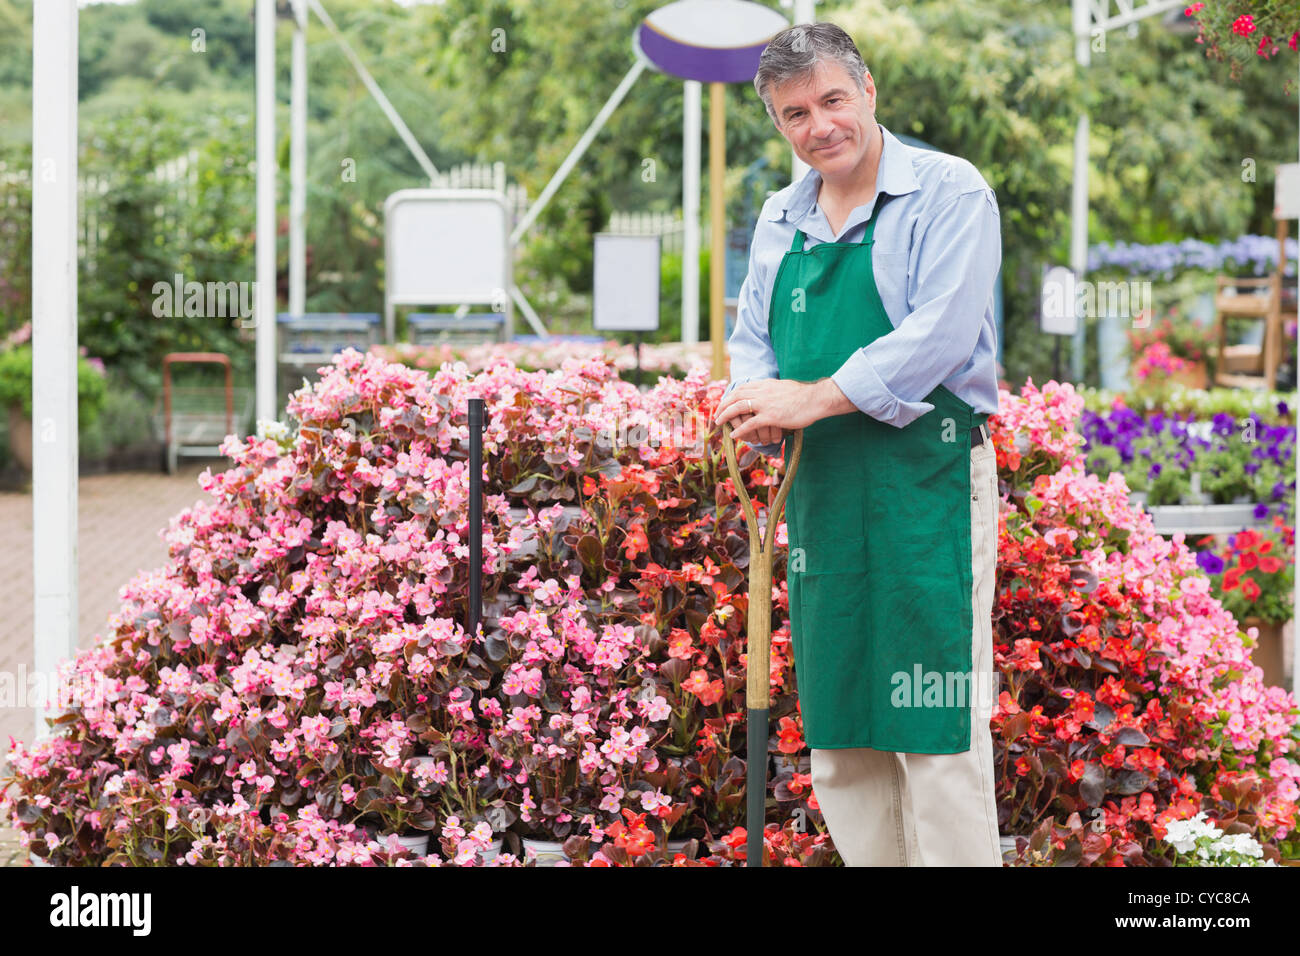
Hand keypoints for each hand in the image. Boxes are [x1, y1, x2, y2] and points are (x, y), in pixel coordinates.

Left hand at [715, 378, 839, 444]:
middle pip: (736, 396)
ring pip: (738, 407)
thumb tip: (770, 393)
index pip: (742, 387)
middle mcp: (762, 391)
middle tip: (716, 414)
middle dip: (723, 405)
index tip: (724, 402)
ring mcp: (765, 404)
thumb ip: (773, 390)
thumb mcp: (784, 388)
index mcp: (765, 384)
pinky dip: (740, 430)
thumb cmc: (804, 396)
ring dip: (726, 415)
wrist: (816, 399)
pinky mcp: (771, 416)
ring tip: (719, 423)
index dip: (730, 395)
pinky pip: (750, 423)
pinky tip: (734, 435)